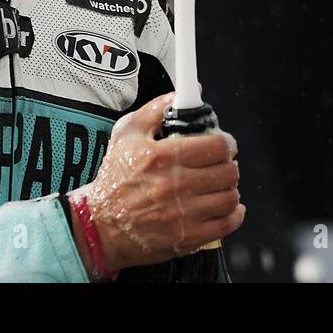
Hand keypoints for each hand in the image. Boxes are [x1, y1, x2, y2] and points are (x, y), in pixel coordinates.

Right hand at [70, 92, 244, 273]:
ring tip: (219, 185)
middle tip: (221, 164)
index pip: (216, 146)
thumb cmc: (114, 181)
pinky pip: (226, 224)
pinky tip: (225, 207)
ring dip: (229, 189)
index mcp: (163, 156)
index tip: (224, 144)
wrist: (99, 225)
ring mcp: (182, 213)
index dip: (226, 142)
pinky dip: (233, 215)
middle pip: (228, 171)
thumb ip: (155, 110)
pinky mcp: (187, 237)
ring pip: (230, 197)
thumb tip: (179, 94)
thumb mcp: (126, 134)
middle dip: (228, 165)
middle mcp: (175, 184)